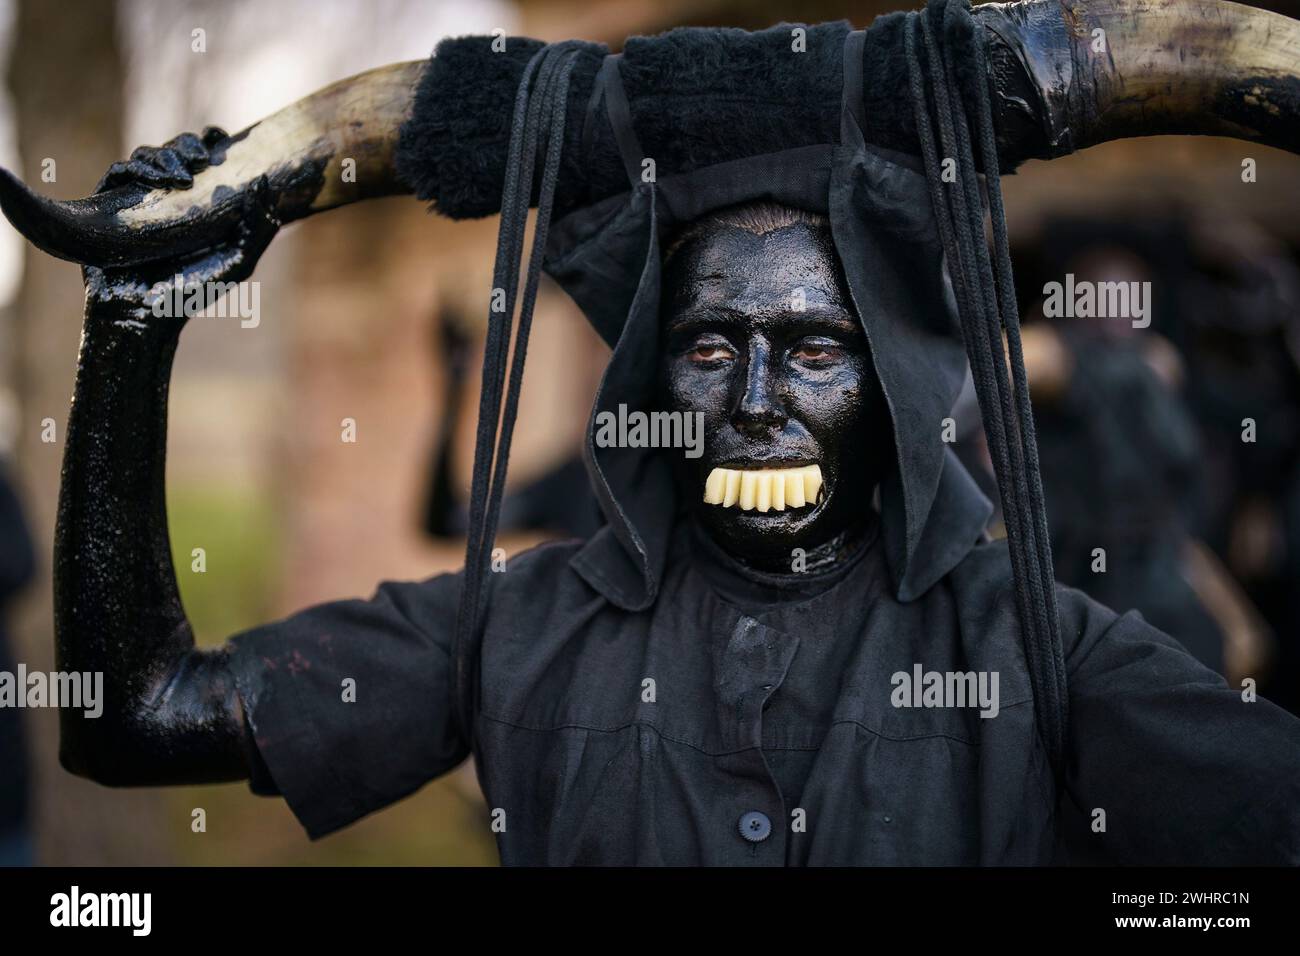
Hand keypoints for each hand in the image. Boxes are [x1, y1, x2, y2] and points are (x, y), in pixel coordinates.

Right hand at [84, 128, 279, 320]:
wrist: (144, 313)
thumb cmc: (192, 292)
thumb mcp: (238, 261)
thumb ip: (259, 228)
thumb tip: (266, 183)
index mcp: (199, 204)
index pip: (203, 158)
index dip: (209, 141)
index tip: (217, 137)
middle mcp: (168, 198)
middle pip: (175, 151)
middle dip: (187, 146)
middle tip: (199, 160)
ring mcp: (138, 200)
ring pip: (147, 156)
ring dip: (165, 156)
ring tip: (180, 177)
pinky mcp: (109, 205)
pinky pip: (119, 172)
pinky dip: (137, 168)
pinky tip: (155, 180)